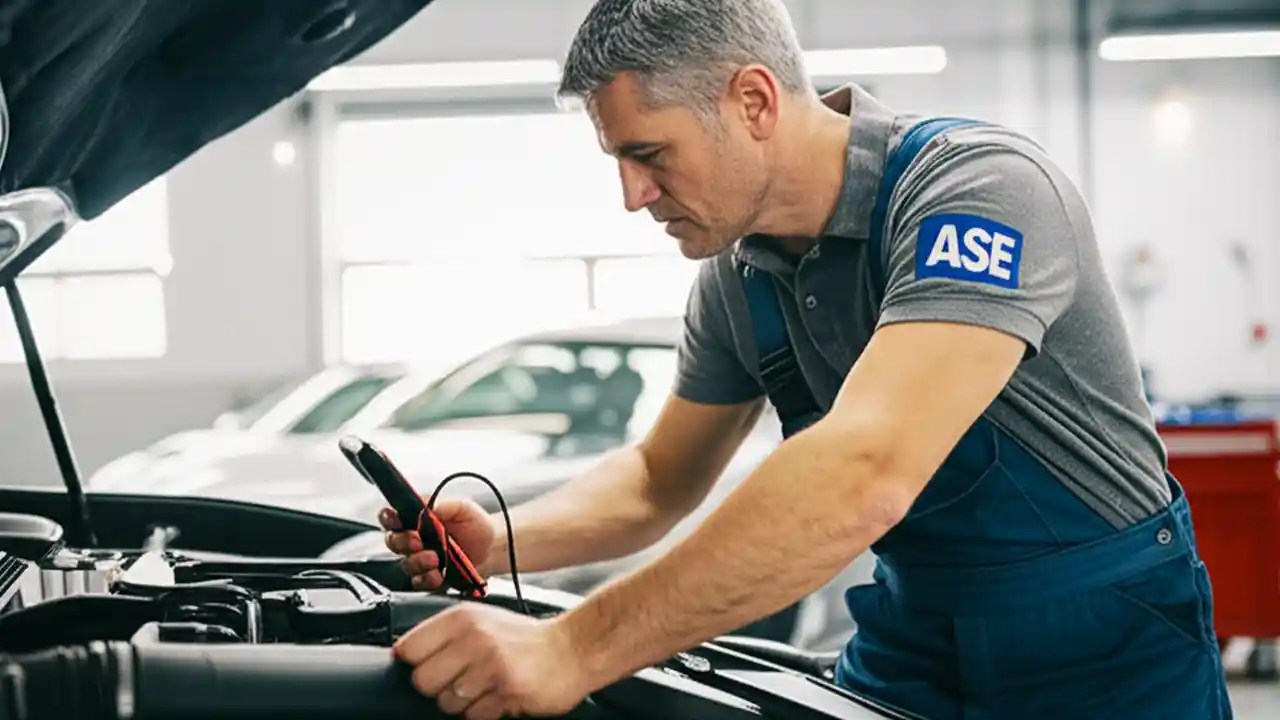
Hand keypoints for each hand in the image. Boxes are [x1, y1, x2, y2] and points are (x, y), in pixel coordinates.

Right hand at [380, 498, 495, 590]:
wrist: (494, 547)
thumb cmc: (477, 524)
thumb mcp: (462, 507)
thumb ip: (441, 504)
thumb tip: (424, 504)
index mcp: (418, 518)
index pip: (392, 517)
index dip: (388, 518)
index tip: (395, 520)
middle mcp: (416, 539)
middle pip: (392, 542)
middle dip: (402, 541)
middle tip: (418, 540)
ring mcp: (422, 560)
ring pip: (405, 564)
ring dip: (418, 561)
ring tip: (436, 558)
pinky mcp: (431, 577)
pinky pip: (419, 582)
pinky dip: (427, 579)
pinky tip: (438, 574)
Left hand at [393, 604, 591, 719]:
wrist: (573, 649)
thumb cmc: (524, 639)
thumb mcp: (482, 621)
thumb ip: (444, 634)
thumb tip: (404, 654)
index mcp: (462, 617)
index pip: (409, 648)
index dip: (416, 663)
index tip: (430, 665)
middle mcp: (474, 638)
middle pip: (422, 680)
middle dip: (438, 688)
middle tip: (460, 681)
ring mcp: (491, 665)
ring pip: (447, 703)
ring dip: (463, 703)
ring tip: (485, 688)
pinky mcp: (507, 691)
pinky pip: (474, 717)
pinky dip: (484, 713)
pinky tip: (499, 697)